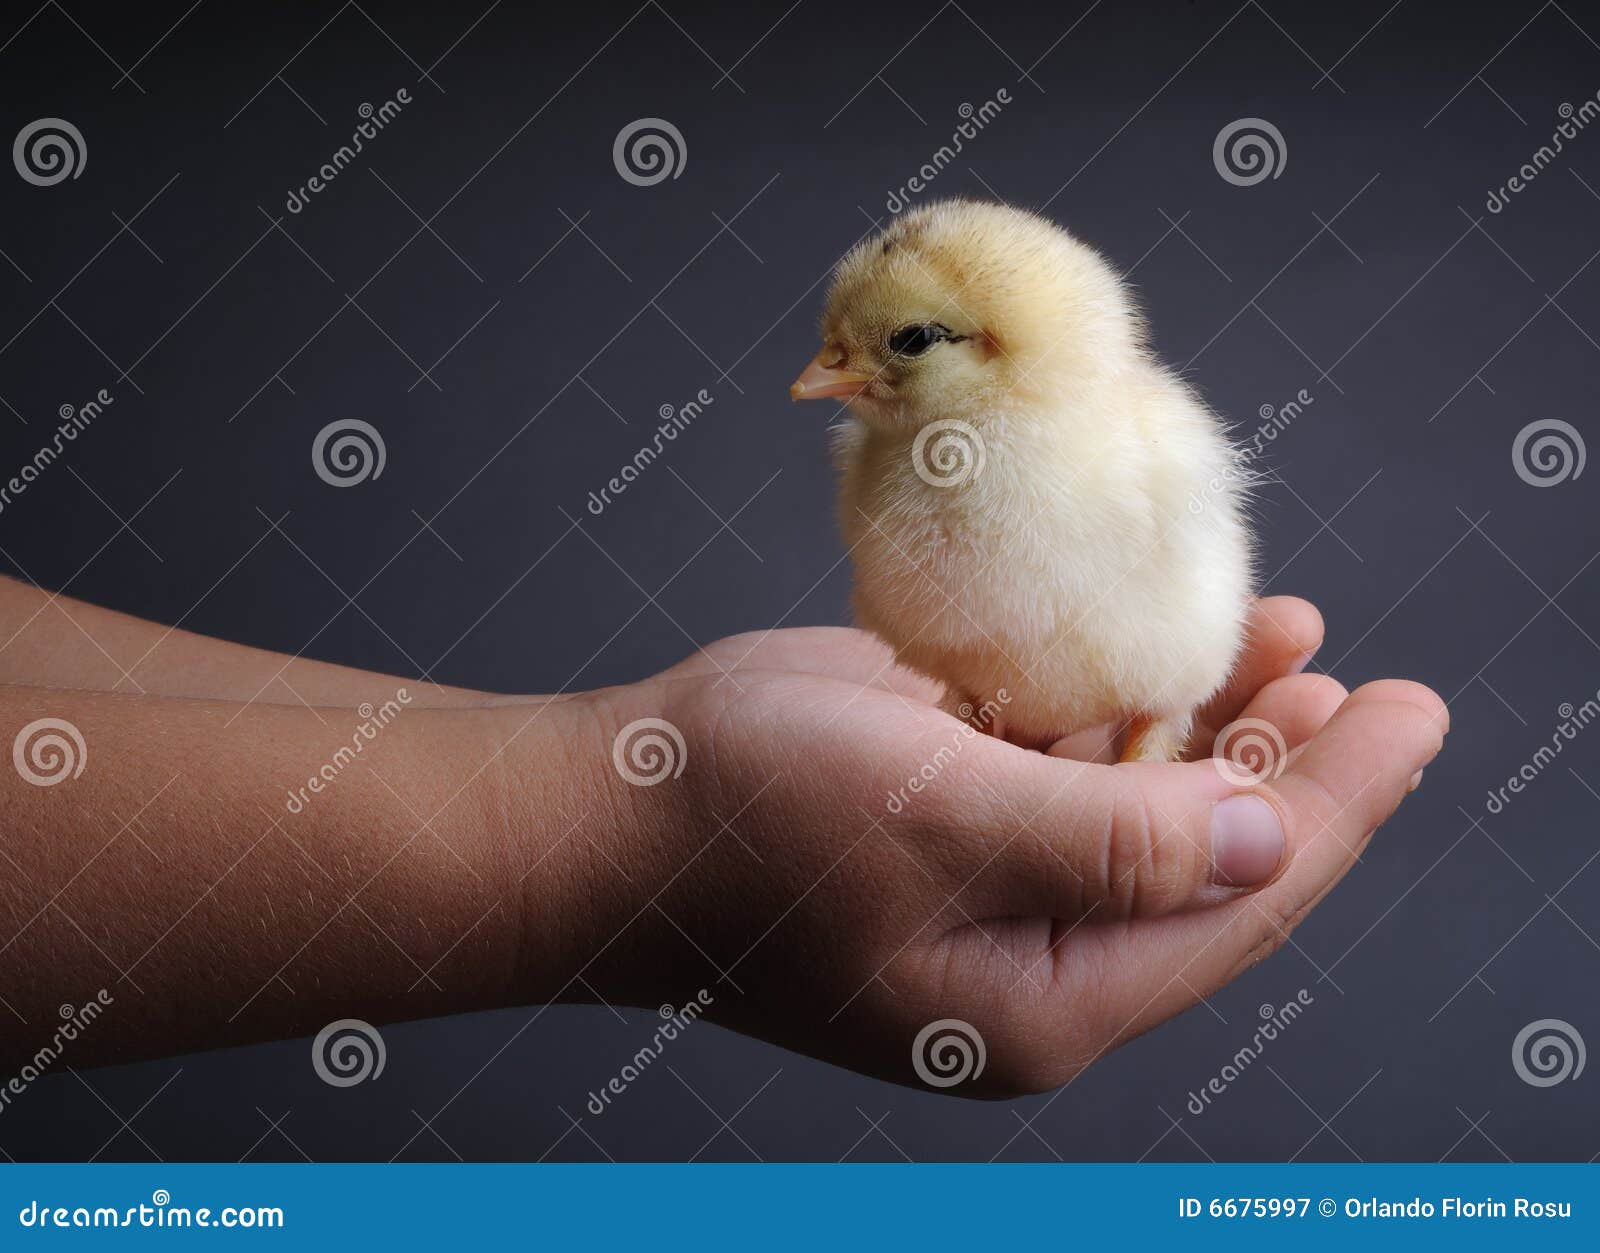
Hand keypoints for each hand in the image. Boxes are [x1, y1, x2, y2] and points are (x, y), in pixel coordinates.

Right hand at [564, 597, 1445, 1094]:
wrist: (617, 808)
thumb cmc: (752, 821)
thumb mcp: (944, 823)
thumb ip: (1118, 841)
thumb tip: (1273, 846)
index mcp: (1047, 993)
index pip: (1240, 903)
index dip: (1339, 806)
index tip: (1414, 714)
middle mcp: (1037, 949)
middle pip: (1210, 859)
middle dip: (1292, 767)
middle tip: (1365, 682)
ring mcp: (997, 881)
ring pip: (1146, 804)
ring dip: (1215, 722)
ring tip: (1289, 641)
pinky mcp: (958, 816)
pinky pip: (1073, 766)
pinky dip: (1125, 706)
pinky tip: (1166, 649)